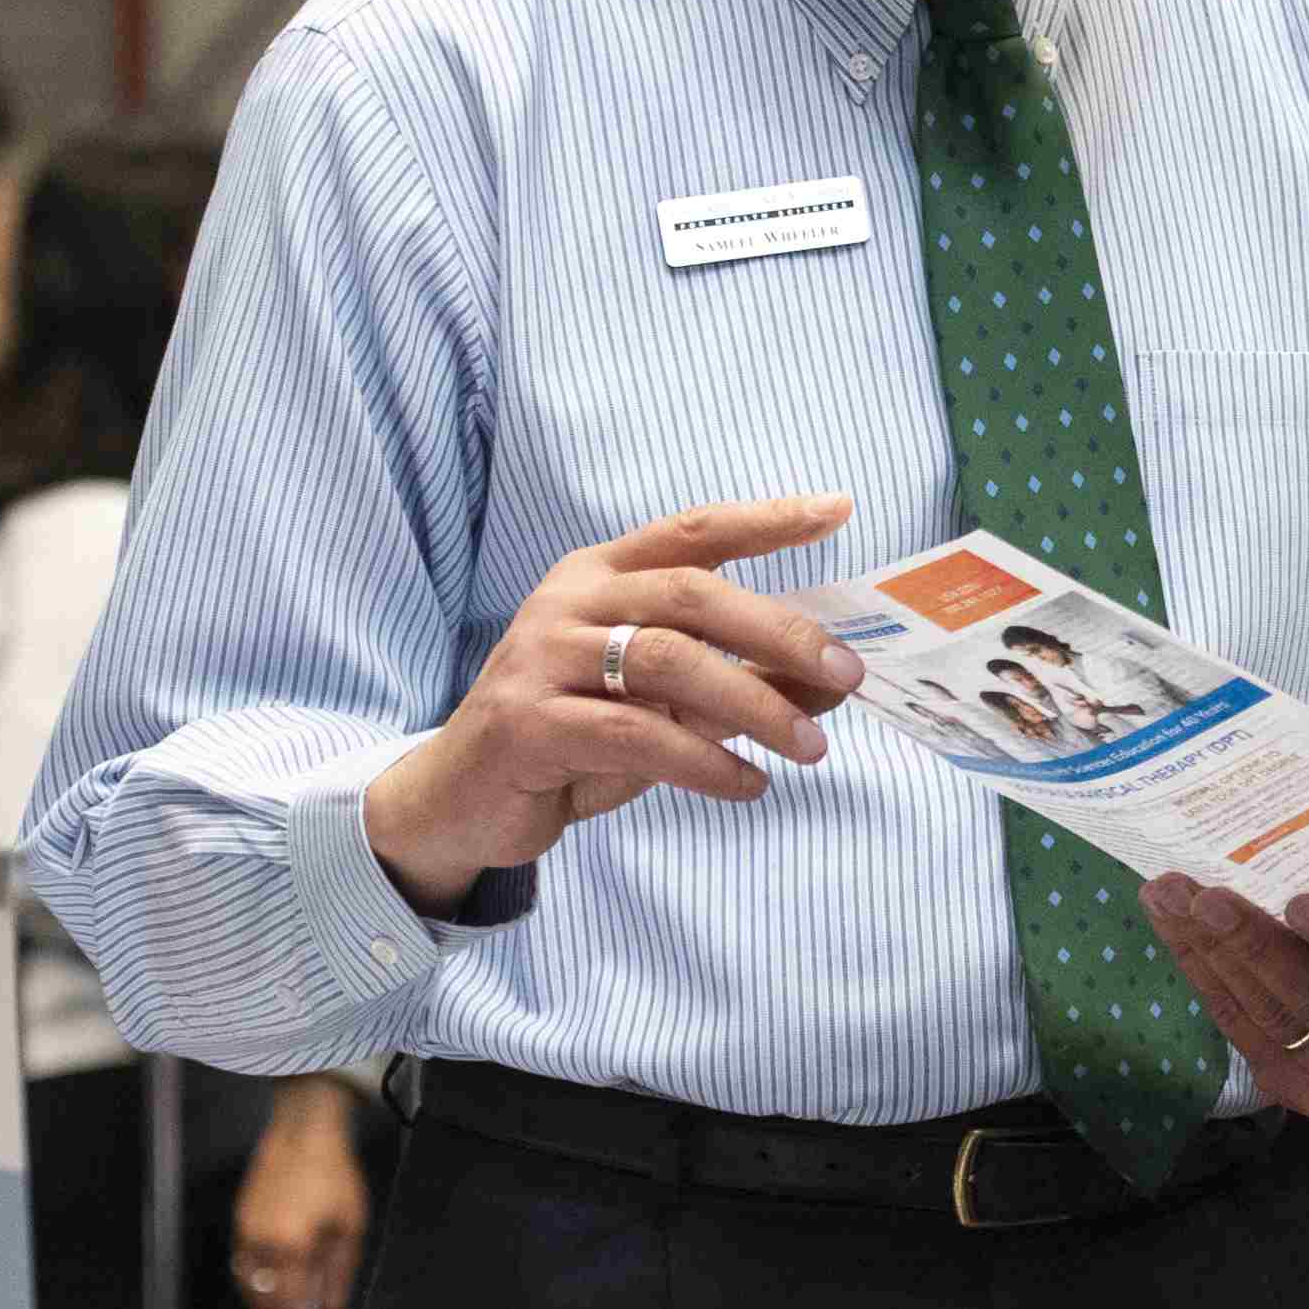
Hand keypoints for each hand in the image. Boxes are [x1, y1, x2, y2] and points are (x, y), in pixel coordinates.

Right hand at [226, 1078, 370, 1308]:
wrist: (304, 1132)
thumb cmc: (335, 1176)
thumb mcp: (351, 1226)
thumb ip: (339, 1273)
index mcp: (292, 1249)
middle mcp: (263, 1246)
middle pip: (263, 1306)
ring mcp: (246, 1233)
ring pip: (247, 1289)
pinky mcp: (240, 1220)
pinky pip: (242, 1267)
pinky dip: (252, 1288)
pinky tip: (265, 1296)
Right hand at [362, 494, 866, 904]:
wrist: (463, 799)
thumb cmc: (575, 737)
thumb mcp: (664, 703)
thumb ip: (736, 680)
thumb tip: (833, 680)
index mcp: (601, 574)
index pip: (692, 530)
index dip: (766, 518)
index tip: (837, 509)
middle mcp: (569, 600)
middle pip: (691, 592)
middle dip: (778, 630)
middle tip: (844, 673)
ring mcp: (542, 656)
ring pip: (668, 661)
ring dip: (754, 705)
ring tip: (809, 747)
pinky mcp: (527, 722)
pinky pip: (636, 734)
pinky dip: (705, 762)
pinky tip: (747, 784)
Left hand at [1134, 877, 1308, 1116]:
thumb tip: (1298, 846)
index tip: (1300, 902)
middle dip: (1255, 948)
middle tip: (1205, 897)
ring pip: (1267, 1018)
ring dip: (1210, 954)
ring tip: (1168, 898)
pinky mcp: (1292, 1088)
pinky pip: (1240, 1027)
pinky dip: (1205, 973)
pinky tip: (1175, 930)